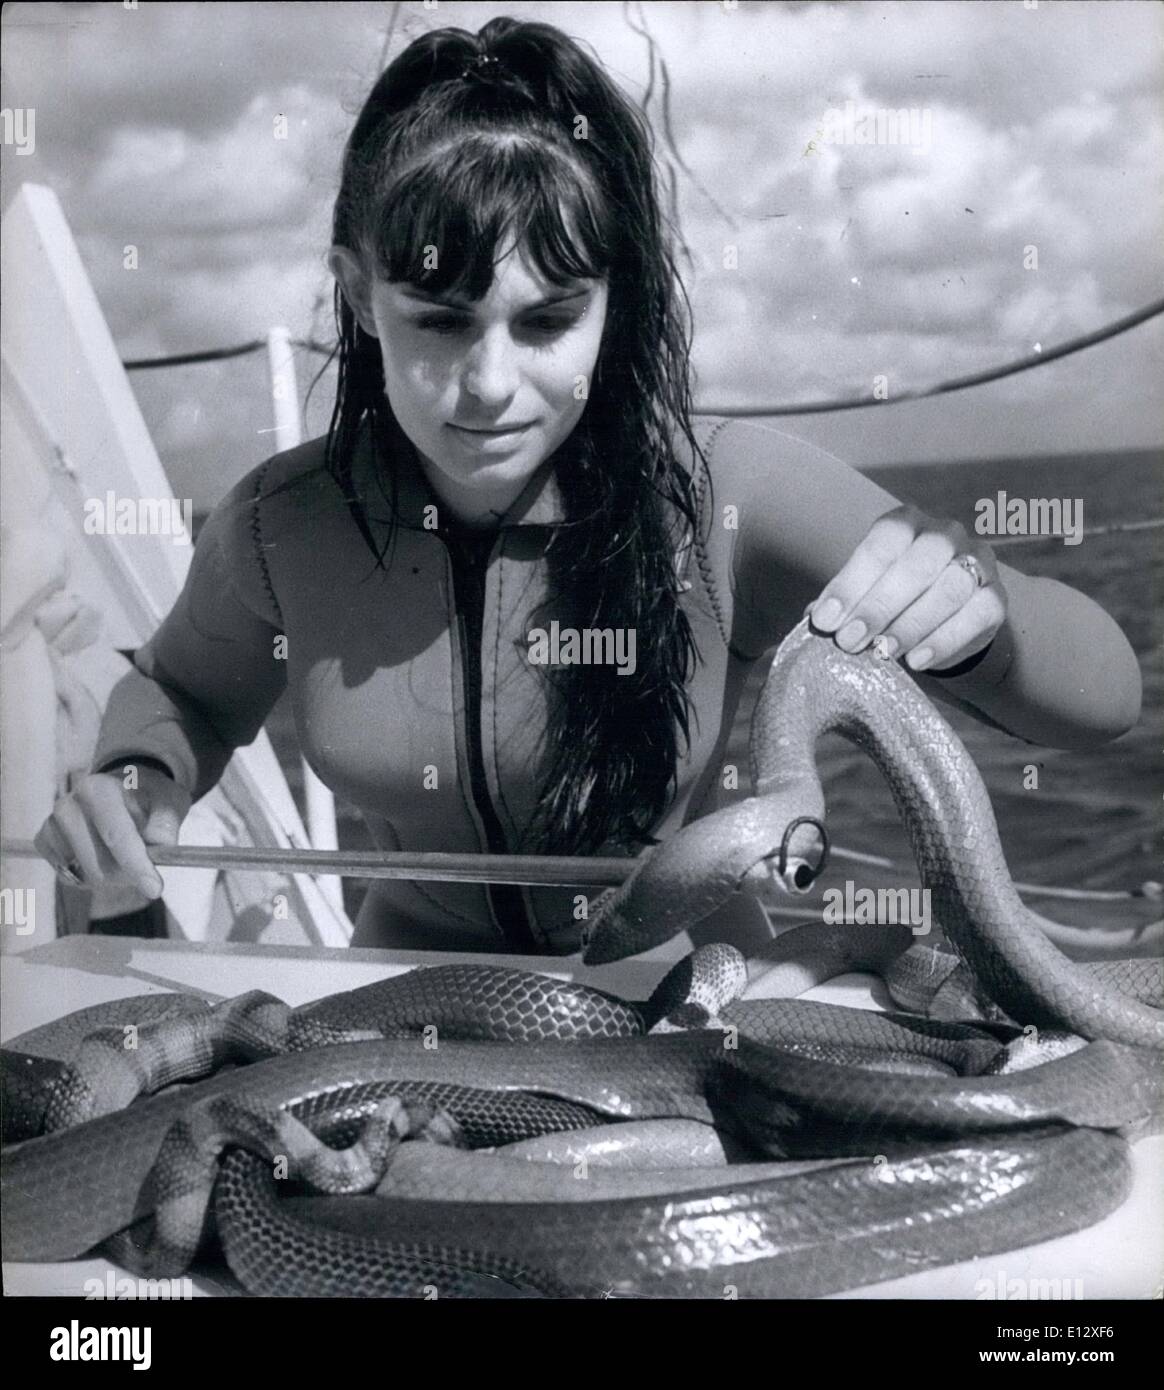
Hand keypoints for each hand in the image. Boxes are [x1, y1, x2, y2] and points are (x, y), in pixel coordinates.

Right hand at [33, 765, 190, 899]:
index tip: (154, 888)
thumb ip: (166, 822)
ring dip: (111, 876)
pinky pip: (68, 877)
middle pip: (99, 864)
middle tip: (145, 865)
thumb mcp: (168, 801)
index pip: (116, 836)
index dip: (136, 865)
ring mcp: (52, 825)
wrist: (122, 790)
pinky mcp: (44, 841)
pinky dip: (88, 876)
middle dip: (127, 874)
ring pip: (85, 875)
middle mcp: (68, 806)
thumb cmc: (147, 797)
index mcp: (98, 789)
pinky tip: (101, 857)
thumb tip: (160, 843)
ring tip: (124, 856)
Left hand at [809, 503, 1005, 671]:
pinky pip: (976, 614)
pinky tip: (917, 660)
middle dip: (879, 605)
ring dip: (911, 624)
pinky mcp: (995, 597)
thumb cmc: (891, 601)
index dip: (852, 582)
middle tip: (850, 641)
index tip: (825, 620)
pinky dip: (944, 639)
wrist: (941, 622)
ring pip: (949, 588)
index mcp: (906, 523)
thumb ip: (844, 602)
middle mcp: (946, 534)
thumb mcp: (864, 594)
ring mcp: (977, 562)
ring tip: (882, 653)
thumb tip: (817, 619)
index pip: (882, 543)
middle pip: (918, 563)